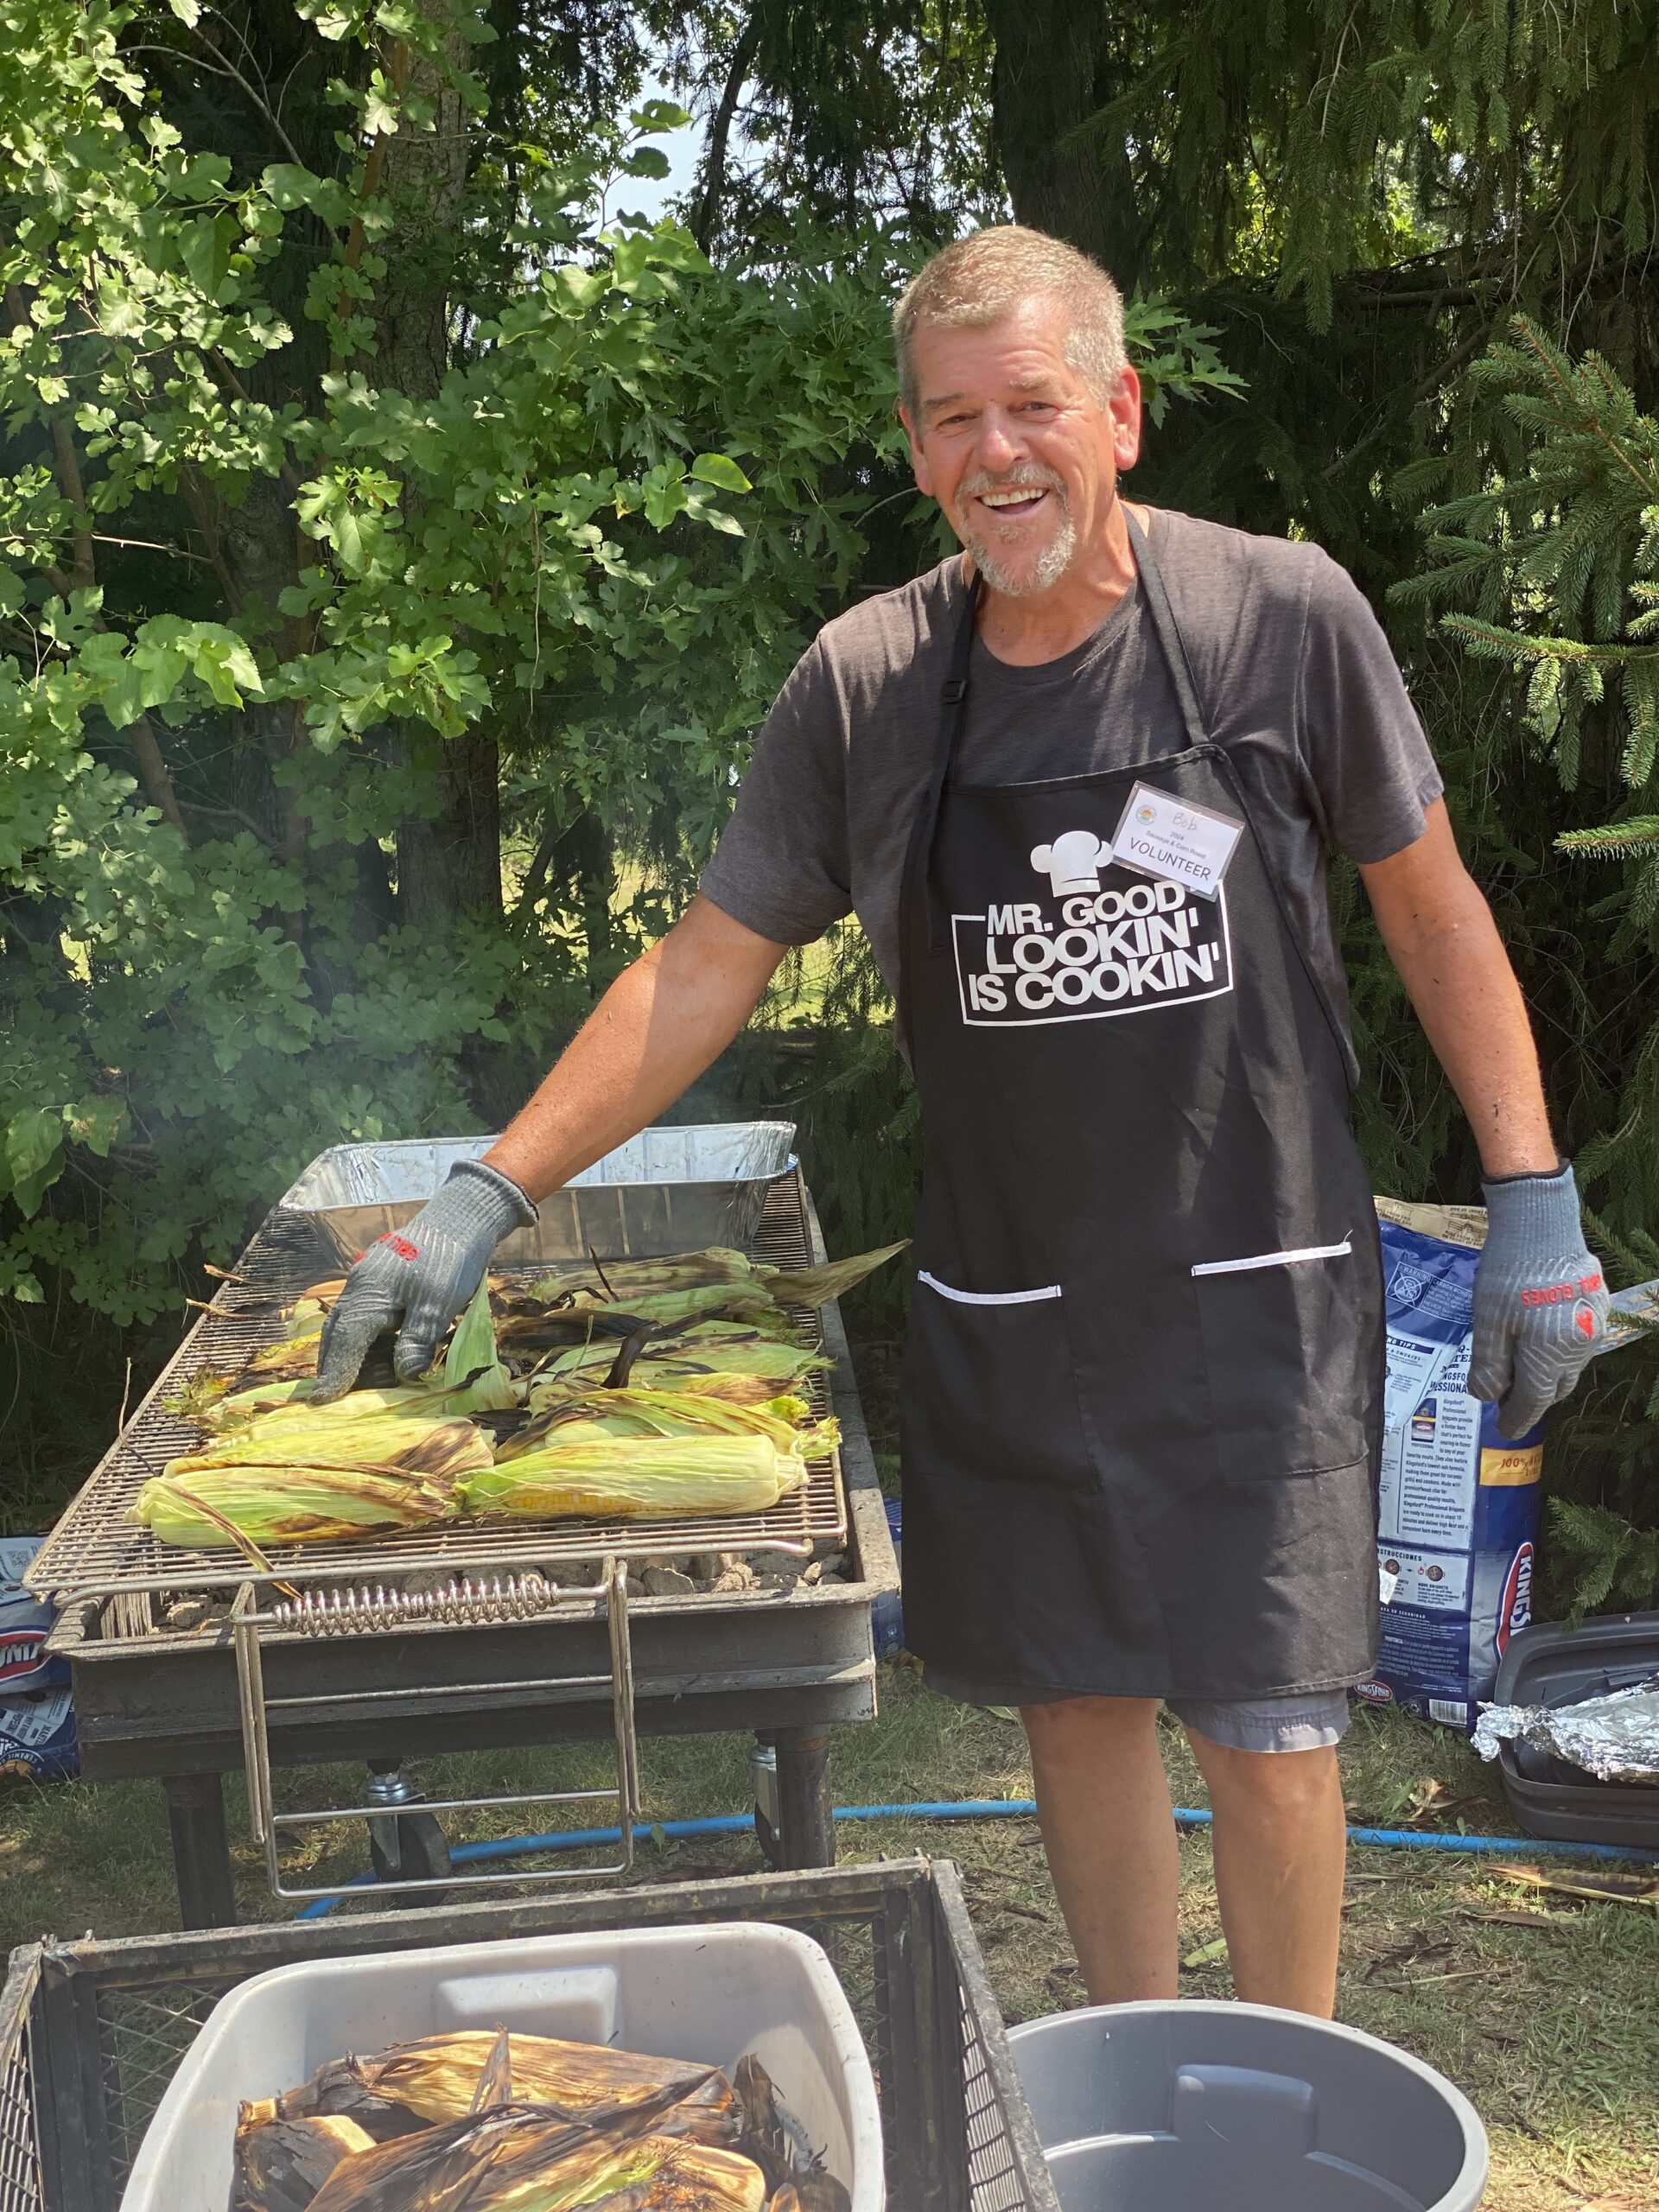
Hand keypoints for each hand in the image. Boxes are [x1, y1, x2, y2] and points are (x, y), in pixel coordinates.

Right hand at [311, 1160, 536, 1401]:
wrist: (460, 1219)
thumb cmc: (450, 1260)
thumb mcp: (438, 1304)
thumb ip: (418, 1340)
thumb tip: (404, 1375)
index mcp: (369, 1293)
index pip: (345, 1342)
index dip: (335, 1374)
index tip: (322, 1402)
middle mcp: (359, 1289)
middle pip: (339, 1337)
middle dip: (339, 1369)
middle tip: (345, 1399)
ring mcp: (366, 1285)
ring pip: (349, 1329)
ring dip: (357, 1357)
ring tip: (374, 1383)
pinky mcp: (378, 1285)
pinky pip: (363, 1320)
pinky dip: (369, 1342)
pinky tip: (385, 1357)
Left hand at [1469, 1161, 1608, 1439]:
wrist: (1542, 1223)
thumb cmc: (1509, 1273)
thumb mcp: (1487, 1321)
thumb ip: (1488, 1364)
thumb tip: (1486, 1397)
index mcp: (1548, 1356)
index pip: (1534, 1401)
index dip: (1517, 1418)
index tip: (1505, 1430)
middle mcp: (1578, 1347)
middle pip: (1556, 1387)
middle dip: (1532, 1397)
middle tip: (1504, 1393)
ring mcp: (1594, 1325)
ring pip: (1570, 1365)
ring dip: (1548, 1372)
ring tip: (1519, 1363)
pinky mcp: (1599, 1305)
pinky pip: (1580, 1341)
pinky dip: (1560, 1348)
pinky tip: (1540, 1333)